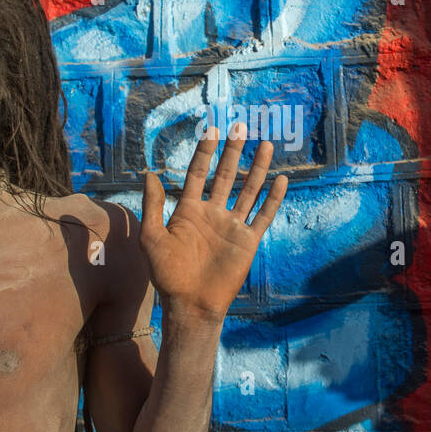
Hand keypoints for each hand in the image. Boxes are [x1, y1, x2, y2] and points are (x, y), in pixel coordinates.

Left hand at [140, 122, 287, 323]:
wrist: (190, 305)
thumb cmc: (167, 274)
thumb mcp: (152, 237)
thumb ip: (152, 205)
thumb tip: (149, 173)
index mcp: (189, 210)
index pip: (198, 174)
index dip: (205, 152)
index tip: (212, 130)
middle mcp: (212, 213)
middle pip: (226, 175)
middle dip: (233, 151)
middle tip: (241, 126)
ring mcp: (232, 226)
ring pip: (248, 190)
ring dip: (257, 169)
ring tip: (266, 145)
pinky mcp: (247, 241)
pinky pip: (263, 216)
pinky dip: (273, 199)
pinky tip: (281, 180)